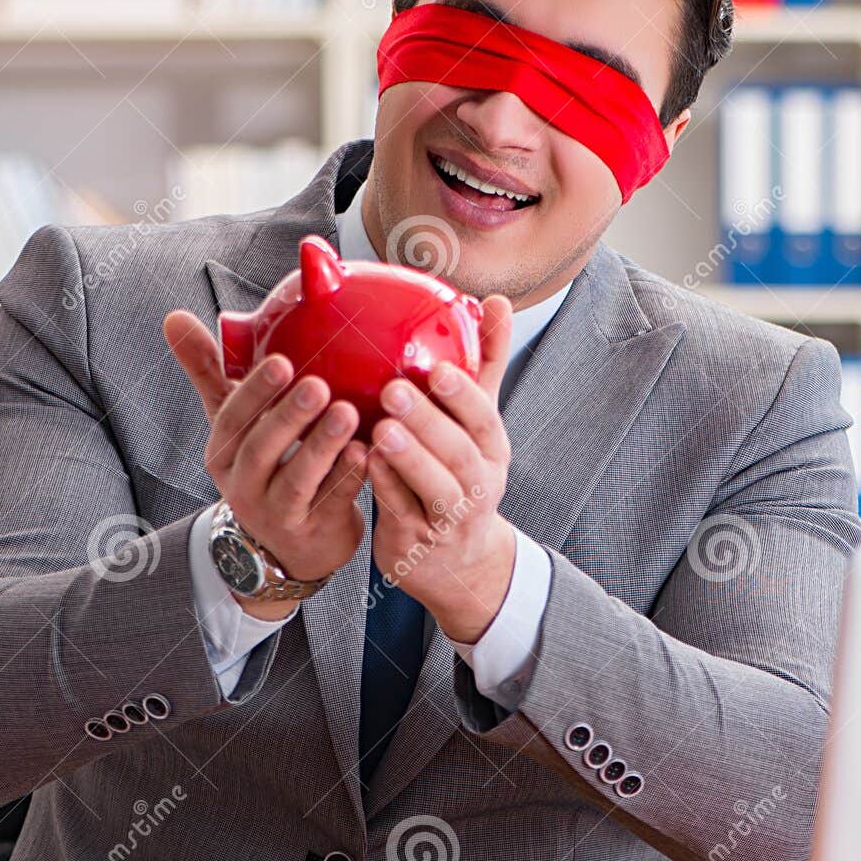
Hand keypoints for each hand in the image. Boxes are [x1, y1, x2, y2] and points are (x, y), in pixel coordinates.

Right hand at [164, 310, 366, 612]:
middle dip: (288, 416)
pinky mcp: (315, 532)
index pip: (232, 418)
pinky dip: (350, 477)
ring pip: (298, 480)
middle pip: (262, 449)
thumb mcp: (232, 423)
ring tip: (348, 414)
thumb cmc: (263, 465)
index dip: (255, 391)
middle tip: (318, 385)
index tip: (282, 362)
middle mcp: (244, 484)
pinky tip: (369, 452)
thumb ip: (208, 370)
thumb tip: (173, 317)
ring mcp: (279, 513)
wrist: (288, 546)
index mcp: (223, 451)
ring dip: (323, 446)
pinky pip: (333, 503)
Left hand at [368, 294, 516, 642]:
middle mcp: (478, 483)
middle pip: (459, 453)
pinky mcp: (417, 539)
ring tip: (380, 429)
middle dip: (430, 422)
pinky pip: (401, 512)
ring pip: (434, 487)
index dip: (463, 396)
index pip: (484, 419)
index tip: (436, 369)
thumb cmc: (460, 474)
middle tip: (394, 390)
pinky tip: (362, 464)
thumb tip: (498, 302)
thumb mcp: (476, 424)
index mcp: (491, 449)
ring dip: (408, 458)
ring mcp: (450, 516)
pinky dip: (384, 489)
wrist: (457, 559)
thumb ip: (484, 364)